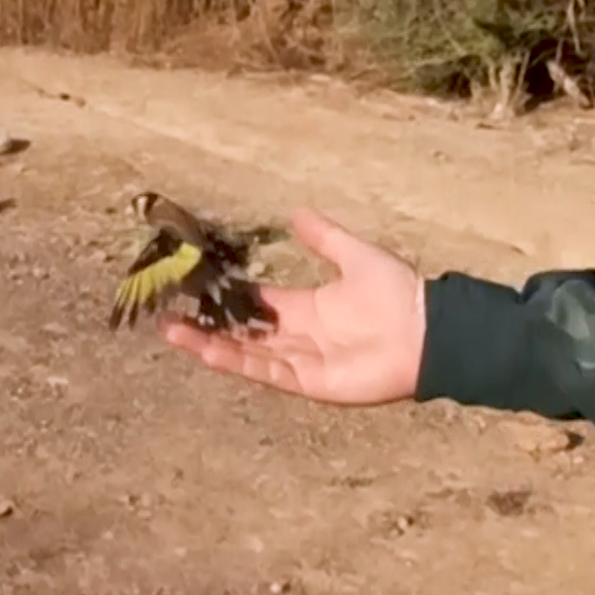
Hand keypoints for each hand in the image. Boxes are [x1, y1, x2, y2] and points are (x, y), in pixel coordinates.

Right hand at [158, 208, 425, 403]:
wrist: (428, 331)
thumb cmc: (399, 294)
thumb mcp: (355, 255)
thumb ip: (324, 237)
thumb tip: (295, 213)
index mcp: (305, 308)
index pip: (255, 303)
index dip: (224, 295)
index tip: (192, 284)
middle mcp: (297, 336)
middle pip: (241, 332)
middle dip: (204, 325)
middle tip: (166, 314)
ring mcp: (301, 361)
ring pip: (245, 353)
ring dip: (208, 344)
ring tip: (171, 332)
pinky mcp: (308, 382)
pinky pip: (266, 371)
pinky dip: (236, 362)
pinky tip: (207, 352)